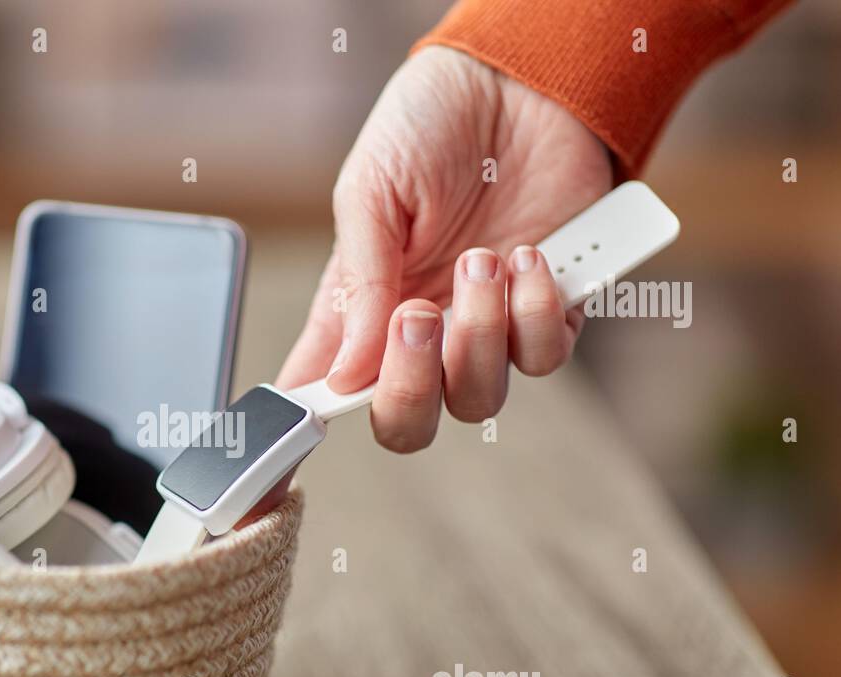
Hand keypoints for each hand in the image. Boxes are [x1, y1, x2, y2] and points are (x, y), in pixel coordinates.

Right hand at [276, 46, 613, 451]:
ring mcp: (483, 328)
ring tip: (482, 259)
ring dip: (479, 334)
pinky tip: (528, 254)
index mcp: (362, 309)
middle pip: (407, 422)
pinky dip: (534, 310)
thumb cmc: (429, 125)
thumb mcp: (369, 194)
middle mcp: (420, 332)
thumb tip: (342, 373)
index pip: (328, 385)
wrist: (519, 81)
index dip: (312, 419)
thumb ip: (358, 287)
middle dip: (409, 388)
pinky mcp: (546, 311)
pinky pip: (542, 355)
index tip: (302, 423)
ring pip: (477, 398)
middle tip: (417, 315)